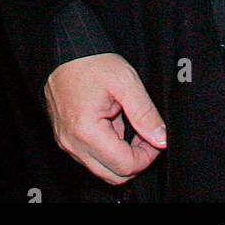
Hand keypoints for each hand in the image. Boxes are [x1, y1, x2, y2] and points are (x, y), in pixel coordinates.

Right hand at [44, 53, 166, 184]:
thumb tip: (161, 139)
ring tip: (128, 126)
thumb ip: (145, 113)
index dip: (147, 156)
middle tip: (145, 136)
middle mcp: (72, 142)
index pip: (125, 166)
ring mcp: (66, 141)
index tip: (155, 138)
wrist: (63, 49)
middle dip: (135, 161)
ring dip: (120, 156)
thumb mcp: (125, 81)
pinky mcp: (64, 136)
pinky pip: (89, 156)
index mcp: (86, 131)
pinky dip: (105, 149)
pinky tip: (112, 124)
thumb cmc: (90, 60)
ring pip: (101, 169)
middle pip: (113, 175)